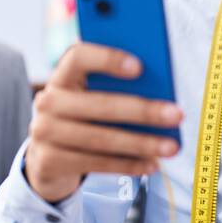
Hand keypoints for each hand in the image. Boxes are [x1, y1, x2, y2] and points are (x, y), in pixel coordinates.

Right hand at [25, 43, 182, 202]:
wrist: (48, 158)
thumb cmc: (82, 119)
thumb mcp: (91, 97)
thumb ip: (115, 88)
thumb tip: (160, 93)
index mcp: (62, 76)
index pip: (78, 57)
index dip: (107, 59)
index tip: (140, 66)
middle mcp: (47, 101)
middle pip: (99, 104)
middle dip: (143, 110)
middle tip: (176, 115)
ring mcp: (45, 133)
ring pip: (101, 138)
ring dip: (142, 144)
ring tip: (170, 147)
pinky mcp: (50, 161)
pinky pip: (97, 163)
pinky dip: (128, 164)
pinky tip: (151, 164)